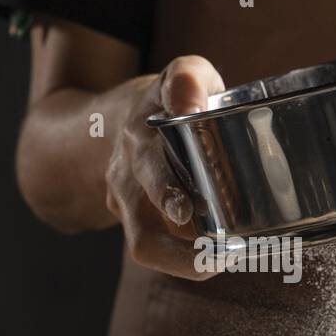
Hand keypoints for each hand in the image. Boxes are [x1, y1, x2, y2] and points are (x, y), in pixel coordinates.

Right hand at [105, 55, 223, 278]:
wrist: (112, 126)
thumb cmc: (163, 103)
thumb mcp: (179, 72)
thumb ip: (188, 78)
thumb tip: (190, 103)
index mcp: (138, 136)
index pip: (148, 163)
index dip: (165, 190)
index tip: (185, 210)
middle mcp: (128, 176)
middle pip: (142, 220)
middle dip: (179, 247)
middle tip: (220, 253)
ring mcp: (126, 205)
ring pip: (145, 246)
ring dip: (185, 262)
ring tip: (224, 262)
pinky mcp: (134, 223)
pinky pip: (158, 250)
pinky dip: (189, 260)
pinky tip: (220, 257)